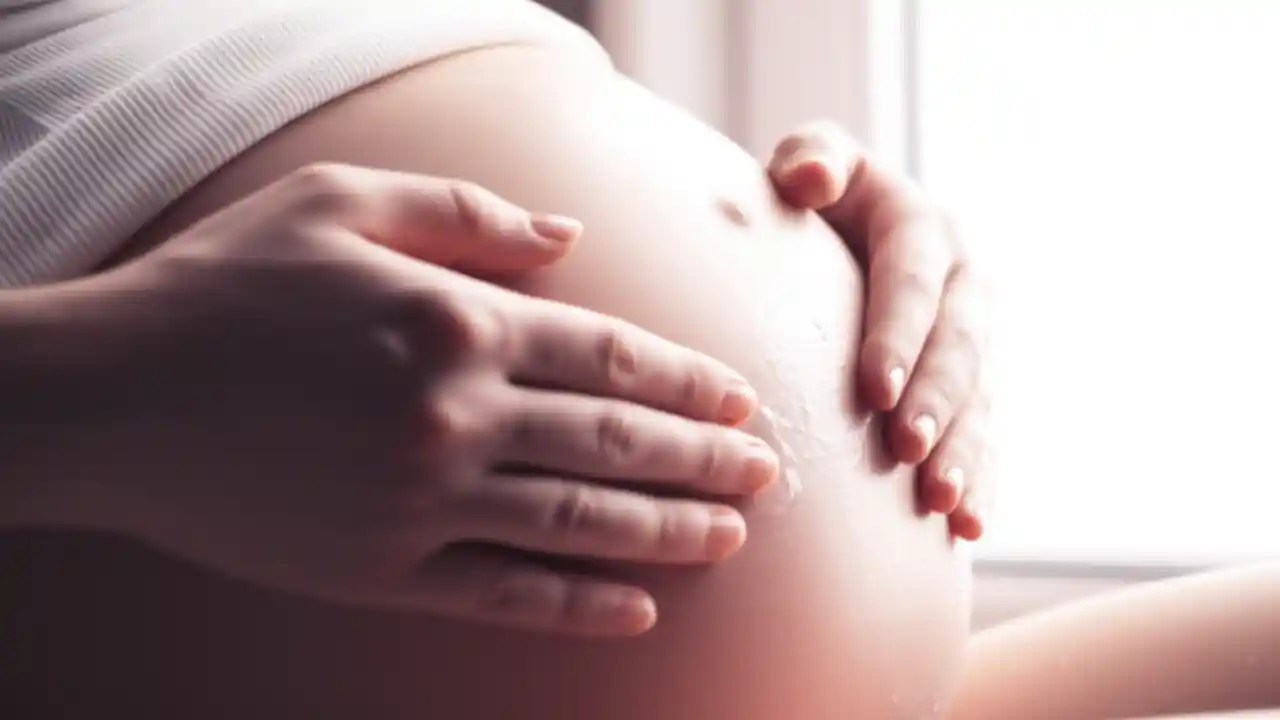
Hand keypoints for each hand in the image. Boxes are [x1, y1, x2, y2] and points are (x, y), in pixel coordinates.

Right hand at [69, 163, 777, 636]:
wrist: (116, 396)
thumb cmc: (227, 286)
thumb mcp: (342, 203)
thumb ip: (469, 216)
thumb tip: (570, 239)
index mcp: (456, 323)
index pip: (609, 357)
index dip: (686, 382)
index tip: (741, 401)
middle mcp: (455, 416)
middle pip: (615, 444)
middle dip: (705, 461)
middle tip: (769, 477)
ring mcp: (422, 501)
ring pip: (579, 522)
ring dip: (669, 532)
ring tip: (732, 539)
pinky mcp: (382, 569)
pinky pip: (505, 593)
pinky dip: (579, 604)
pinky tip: (638, 610)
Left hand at [767, 123, 989, 539]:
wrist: (837, 234)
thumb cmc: (808, 197)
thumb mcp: (810, 161)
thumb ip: (811, 158)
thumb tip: (809, 181)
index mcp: (920, 226)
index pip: (912, 280)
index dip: (899, 333)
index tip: (874, 388)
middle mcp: (957, 282)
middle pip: (956, 346)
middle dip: (935, 401)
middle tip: (906, 450)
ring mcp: (968, 337)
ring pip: (976, 398)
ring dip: (962, 451)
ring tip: (940, 502)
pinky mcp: (968, 383)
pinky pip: (981, 432)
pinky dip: (976, 478)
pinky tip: (965, 526)